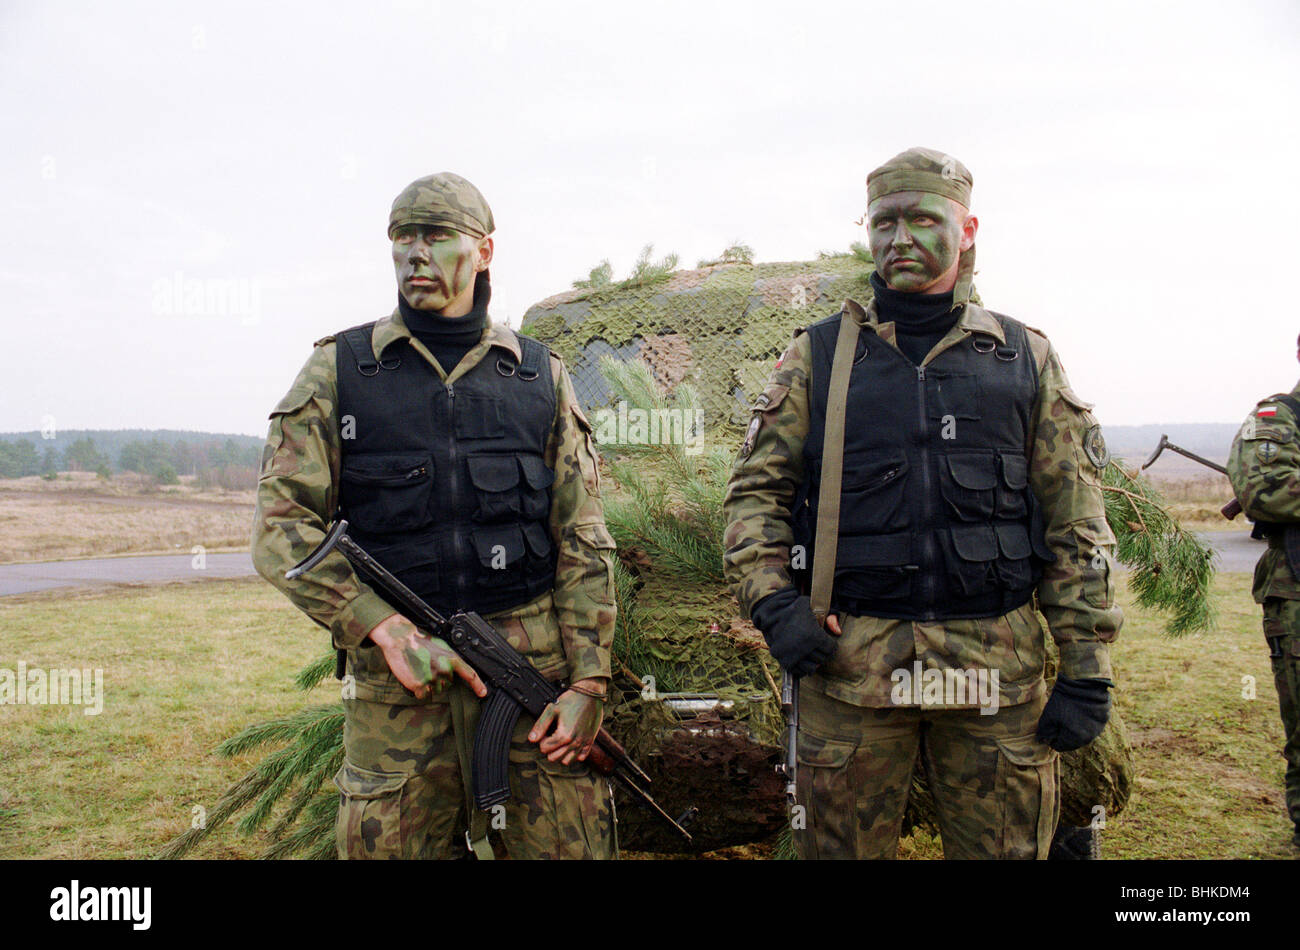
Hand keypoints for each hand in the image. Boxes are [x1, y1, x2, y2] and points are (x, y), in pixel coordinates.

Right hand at [369, 613, 486, 700]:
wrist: (401, 638)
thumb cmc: (419, 642)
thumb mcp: (440, 648)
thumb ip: (448, 660)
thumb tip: (452, 671)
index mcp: (452, 658)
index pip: (470, 674)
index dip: (478, 685)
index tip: (483, 693)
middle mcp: (445, 669)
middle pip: (447, 686)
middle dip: (438, 681)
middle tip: (427, 668)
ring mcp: (432, 678)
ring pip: (435, 692)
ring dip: (428, 686)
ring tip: (419, 670)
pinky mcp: (419, 685)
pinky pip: (422, 695)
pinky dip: (418, 690)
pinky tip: (413, 677)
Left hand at [527, 678, 604, 764]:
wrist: (590, 695)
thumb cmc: (571, 700)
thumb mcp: (552, 709)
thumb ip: (540, 726)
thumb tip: (532, 739)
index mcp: (564, 735)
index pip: (544, 748)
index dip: (542, 740)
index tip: (546, 731)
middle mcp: (574, 742)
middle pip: (553, 757)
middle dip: (549, 748)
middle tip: (551, 736)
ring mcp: (583, 743)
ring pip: (567, 761)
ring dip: (560, 754)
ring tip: (560, 742)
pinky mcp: (590, 741)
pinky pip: (581, 757)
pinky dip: (574, 754)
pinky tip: (571, 744)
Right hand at [751, 588, 840, 675]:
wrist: (771, 614)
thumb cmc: (794, 608)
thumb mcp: (811, 605)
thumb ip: (830, 615)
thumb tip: (838, 632)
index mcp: (813, 636)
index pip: (831, 649)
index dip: (831, 644)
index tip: (826, 640)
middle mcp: (803, 648)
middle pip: (822, 659)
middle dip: (822, 652)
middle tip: (818, 646)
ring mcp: (792, 656)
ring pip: (812, 668)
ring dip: (813, 661)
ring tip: (811, 653)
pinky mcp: (783, 661)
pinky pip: (799, 671)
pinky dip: (802, 667)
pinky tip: (802, 658)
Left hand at [1035, 676, 1111, 750]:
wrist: (1085, 682)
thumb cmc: (1064, 700)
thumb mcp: (1048, 716)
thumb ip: (1044, 732)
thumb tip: (1041, 741)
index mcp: (1075, 739)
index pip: (1059, 746)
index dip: (1051, 738)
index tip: (1049, 726)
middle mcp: (1089, 737)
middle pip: (1072, 742)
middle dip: (1063, 734)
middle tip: (1058, 718)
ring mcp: (1099, 728)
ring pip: (1082, 734)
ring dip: (1075, 728)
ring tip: (1069, 713)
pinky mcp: (1104, 719)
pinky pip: (1092, 725)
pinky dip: (1085, 721)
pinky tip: (1079, 709)